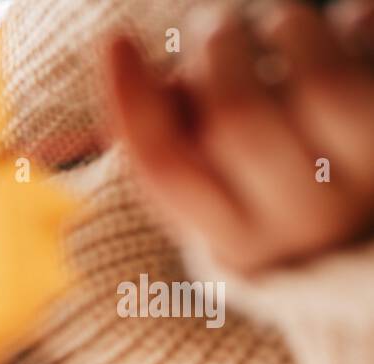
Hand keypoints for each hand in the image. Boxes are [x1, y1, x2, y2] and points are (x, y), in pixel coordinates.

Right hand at [101, 0, 373, 273]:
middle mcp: (295, 225)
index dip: (131, 98)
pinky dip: (352, 23)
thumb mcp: (217, 198)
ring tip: (277, 21)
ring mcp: (361, 187)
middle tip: (213, 27)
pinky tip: (344, 25)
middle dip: (217, 49)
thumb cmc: (275, 201)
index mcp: (228, 241)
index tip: (115, 40)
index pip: (163, 168)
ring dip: (287, 26)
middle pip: (238, 120)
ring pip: (320, 85)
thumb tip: (116, 106)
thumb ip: (170, 147)